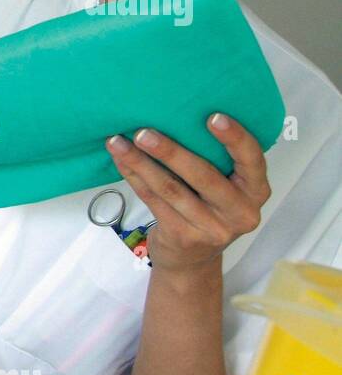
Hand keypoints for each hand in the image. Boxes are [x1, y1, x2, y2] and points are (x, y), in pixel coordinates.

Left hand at [105, 113, 270, 272]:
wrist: (191, 260)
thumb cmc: (209, 210)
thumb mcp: (226, 189)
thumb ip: (219, 162)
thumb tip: (182, 114)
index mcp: (256, 191)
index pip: (252, 160)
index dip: (235, 138)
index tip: (213, 117)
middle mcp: (240, 212)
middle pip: (203, 176)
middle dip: (170, 151)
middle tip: (143, 132)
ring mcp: (211, 228)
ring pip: (171, 189)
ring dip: (141, 163)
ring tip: (119, 142)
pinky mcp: (183, 236)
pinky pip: (154, 201)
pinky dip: (135, 177)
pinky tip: (121, 161)